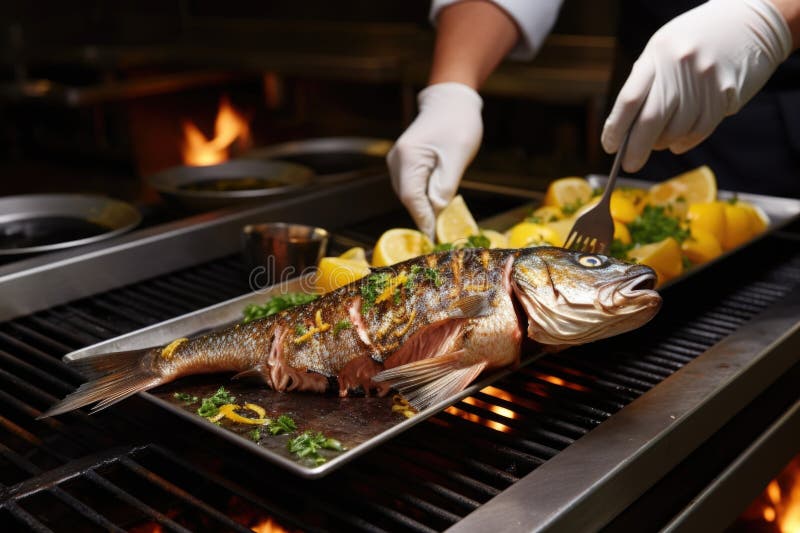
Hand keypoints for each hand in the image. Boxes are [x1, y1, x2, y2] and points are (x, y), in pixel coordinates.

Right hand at [387, 82, 482, 238]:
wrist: (451, 100)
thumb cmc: (459, 124)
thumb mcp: (457, 158)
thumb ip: (444, 187)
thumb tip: (434, 214)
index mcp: (408, 157)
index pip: (412, 198)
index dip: (423, 220)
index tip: (433, 238)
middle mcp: (396, 160)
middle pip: (409, 198)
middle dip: (424, 215)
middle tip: (442, 233)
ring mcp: (397, 161)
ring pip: (409, 194)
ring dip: (424, 206)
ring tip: (442, 218)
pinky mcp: (403, 163)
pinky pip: (412, 186)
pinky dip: (423, 195)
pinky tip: (437, 199)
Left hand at [602, 0, 791, 171]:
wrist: (749, 22)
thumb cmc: (694, 40)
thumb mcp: (662, 50)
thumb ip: (645, 84)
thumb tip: (625, 130)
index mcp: (658, 53)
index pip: (629, 100)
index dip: (615, 129)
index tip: (609, 146)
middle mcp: (681, 68)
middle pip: (650, 121)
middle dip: (635, 149)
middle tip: (630, 165)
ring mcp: (706, 82)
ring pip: (676, 130)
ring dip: (662, 143)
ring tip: (658, 142)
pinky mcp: (727, 95)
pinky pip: (699, 131)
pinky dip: (684, 142)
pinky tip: (677, 143)